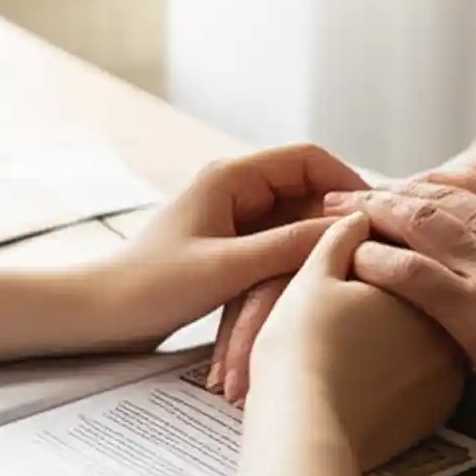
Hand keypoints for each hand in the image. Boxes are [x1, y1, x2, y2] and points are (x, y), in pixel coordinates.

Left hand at [98, 144, 365, 348]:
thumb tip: (349, 228)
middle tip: (376, 254)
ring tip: (351, 276)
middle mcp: (232, 192)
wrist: (96, 316)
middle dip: (335, 224)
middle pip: (305, 195)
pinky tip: (316, 294)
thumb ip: (288, 246)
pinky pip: (273, 254)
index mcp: (230, 178)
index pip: (307, 159)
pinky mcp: (225, 253)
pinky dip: (291, 272)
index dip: (348, 182)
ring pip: (292, 228)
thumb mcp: (226, 269)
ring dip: (313, 253)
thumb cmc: (148, 287)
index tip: (378, 217)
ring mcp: (230, 223)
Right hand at [249, 213, 463, 468]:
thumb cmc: (302, 348)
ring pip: (427, 340)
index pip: (417, 250)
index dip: (384, 242)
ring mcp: (450, 379)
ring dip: (402, 331)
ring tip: (358, 332)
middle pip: (429, 296)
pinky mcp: (434, 416)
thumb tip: (360, 214)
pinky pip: (422, 381)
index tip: (357, 250)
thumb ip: (342, 238)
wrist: (302, 428)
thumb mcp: (313, 277)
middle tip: (353, 293)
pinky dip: (401, 370)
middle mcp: (453, 330)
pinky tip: (369, 367)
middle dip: (397, 287)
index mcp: (429, 286)